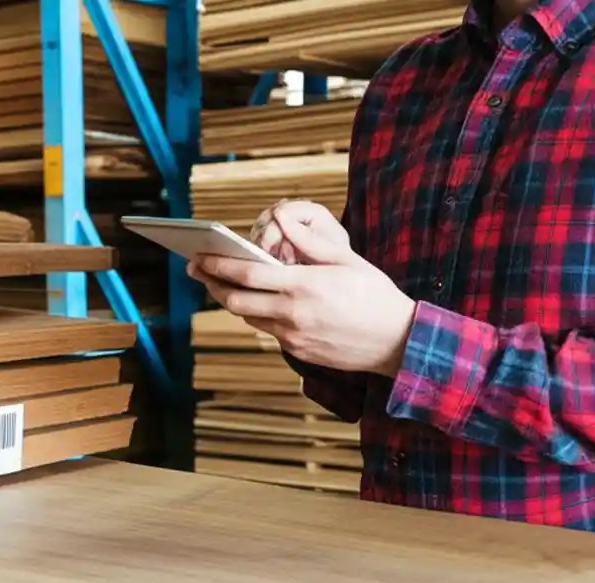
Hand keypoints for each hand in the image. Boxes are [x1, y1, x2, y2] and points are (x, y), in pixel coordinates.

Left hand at [187, 205, 414, 377]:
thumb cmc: (376, 295)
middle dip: (210, 282)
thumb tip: (283, 219)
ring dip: (229, 298)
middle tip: (196, 269)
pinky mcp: (297, 351)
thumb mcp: (348, 260)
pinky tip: (253, 300)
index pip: (247, 274)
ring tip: (217, 282)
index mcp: (304, 286)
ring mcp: (293, 336)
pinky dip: (256, 313)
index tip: (199, 255)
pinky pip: (267, 330)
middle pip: (234, 299)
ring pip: (247, 315)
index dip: (217, 264)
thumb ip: (311, 242)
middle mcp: (292, 314)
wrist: (398, 343)